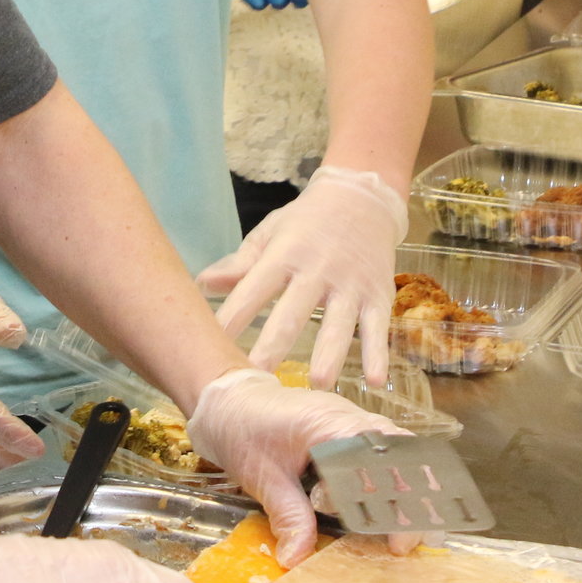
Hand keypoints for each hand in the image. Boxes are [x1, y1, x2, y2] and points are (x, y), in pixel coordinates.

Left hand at [185, 367, 408, 564]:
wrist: (227, 400)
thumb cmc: (242, 429)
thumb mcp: (262, 477)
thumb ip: (288, 516)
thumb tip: (297, 560)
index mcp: (332, 423)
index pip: (381, 461)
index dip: (395, 501)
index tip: (396, 540)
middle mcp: (352, 419)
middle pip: (402, 456)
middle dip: (413, 500)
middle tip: (408, 543)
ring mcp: (353, 423)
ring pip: (397, 454)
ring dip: (405, 492)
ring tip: (409, 534)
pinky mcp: (347, 433)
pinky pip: (380, 455)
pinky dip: (390, 481)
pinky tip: (389, 513)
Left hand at [196, 165, 405, 388]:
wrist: (362, 198)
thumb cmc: (306, 222)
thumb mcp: (271, 233)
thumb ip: (240, 264)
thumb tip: (202, 283)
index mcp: (284, 255)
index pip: (254, 289)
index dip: (234, 315)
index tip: (214, 343)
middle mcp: (317, 270)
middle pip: (293, 312)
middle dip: (274, 344)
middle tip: (258, 375)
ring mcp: (350, 284)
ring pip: (339, 324)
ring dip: (329, 354)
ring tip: (318, 384)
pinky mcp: (378, 295)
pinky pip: (378, 327)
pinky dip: (378, 354)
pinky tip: (374, 380)